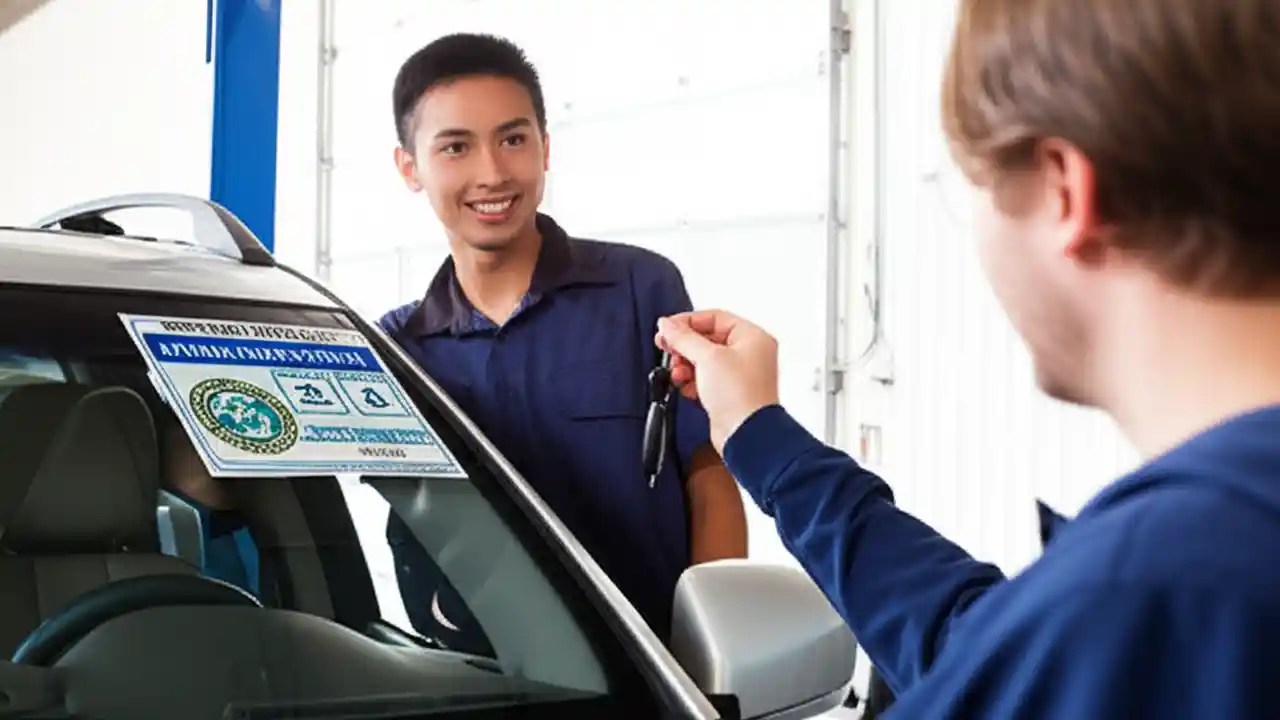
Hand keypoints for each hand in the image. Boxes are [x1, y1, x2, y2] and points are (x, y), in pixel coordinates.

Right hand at [655, 310, 780, 452]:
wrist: (745, 434)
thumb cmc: (741, 397)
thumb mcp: (707, 357)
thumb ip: (684, 337)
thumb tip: (668, 325)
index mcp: (752, 337)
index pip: (714, 317)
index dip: (688, 321)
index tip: (667, 328)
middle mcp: (748, 354)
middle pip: (707, 339)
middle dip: (684, 346)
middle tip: (667, 348)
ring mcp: (739, 374)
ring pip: (703, 360)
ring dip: (685, 364)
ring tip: (677, 371)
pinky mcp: (729, 393)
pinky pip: (704, 379)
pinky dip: (692, 380)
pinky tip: (685, 386)